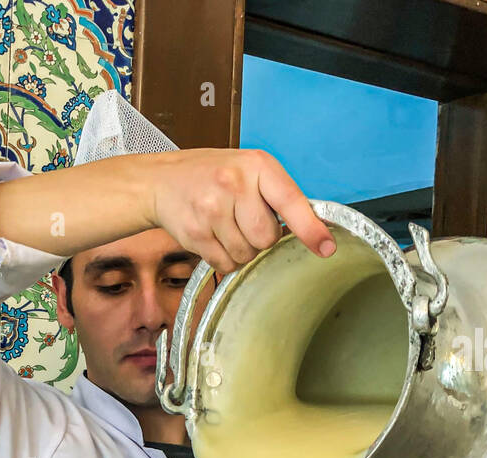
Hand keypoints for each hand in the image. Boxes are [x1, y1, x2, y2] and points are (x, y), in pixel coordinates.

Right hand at [146, 148, 335, 273]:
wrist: (160, 181)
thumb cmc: (210, 176)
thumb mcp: (247, 169)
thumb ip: (277, 194)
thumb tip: (314, 228)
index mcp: (257, 165)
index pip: (290, 201)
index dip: (310, 228)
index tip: (326, 248)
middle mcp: (234, 184)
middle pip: (267, 238)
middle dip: (259, 238)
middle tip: (242, 220)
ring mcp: (212, 209)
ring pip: (246, 255)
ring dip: (240, 249)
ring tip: (224, 227)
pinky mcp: (195, 234)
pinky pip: (225, 264)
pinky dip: (223, 258)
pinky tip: (212, 237)